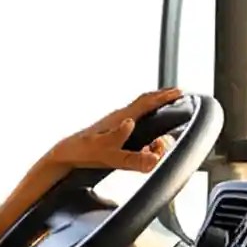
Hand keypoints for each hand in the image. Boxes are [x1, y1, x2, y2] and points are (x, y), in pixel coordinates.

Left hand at [41, 88, 182, 173]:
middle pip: (144, 101)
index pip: (146, 103)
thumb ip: (124, 147)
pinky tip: (142, 118)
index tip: (180, 92)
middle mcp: (118, 116)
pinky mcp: (110, 127)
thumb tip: (132, 124)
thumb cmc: (85, 153)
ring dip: (152, 101)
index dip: (164, 97)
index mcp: (121, 118)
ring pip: (138, 107)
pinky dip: (143, 111)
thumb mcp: (108, 154)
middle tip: (177, 92)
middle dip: (162, 95)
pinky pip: (132, 114)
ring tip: (164, 100)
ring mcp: (114, 120)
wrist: (65, 154)